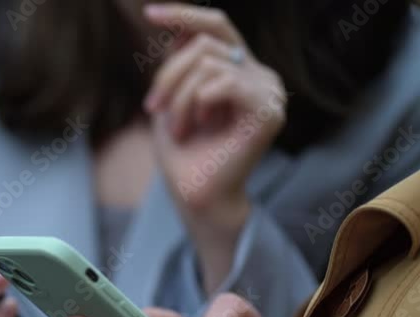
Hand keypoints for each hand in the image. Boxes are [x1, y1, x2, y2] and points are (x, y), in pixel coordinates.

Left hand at [140, 3, 287, 290]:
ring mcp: (269, 92)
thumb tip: (180, 32)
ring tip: (178, 128)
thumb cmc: (183, 153)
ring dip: (179, 97)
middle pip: (205, 43)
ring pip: (208, 63)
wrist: (194, 195)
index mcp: (241, 71)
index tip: (150, 13)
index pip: (218, 27)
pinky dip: (199, 102)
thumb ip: (179, 64)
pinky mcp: (269, 111)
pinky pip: (225, 82)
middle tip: (153, 108)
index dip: (185, 15)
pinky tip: (199, 125)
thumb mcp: (172, 99)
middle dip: (168, 74)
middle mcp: (261, 76)